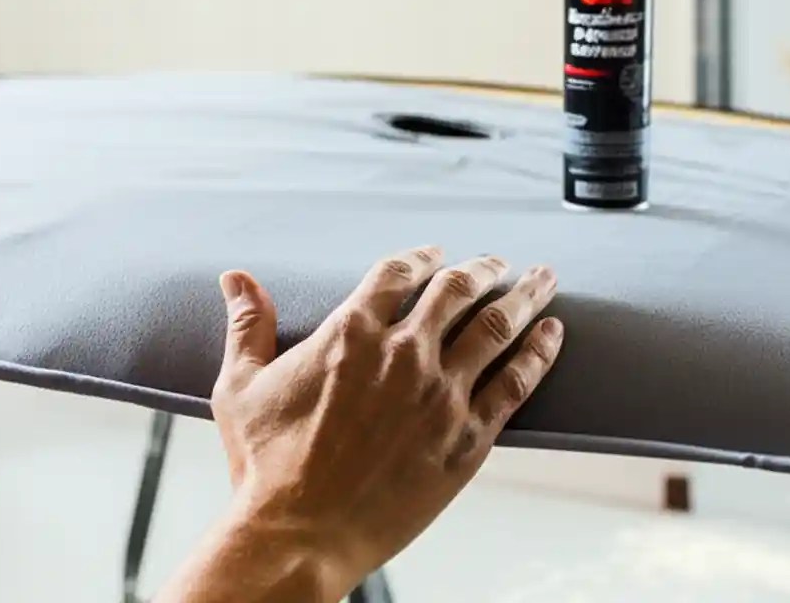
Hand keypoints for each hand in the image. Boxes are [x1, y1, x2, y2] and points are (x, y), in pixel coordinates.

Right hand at [158, 247, 562, 601]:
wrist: (300, 535)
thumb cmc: (265, 466)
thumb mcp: (242, 387)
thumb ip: (248, 327)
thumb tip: (236, 279)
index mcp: (351, 333)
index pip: (398, 273)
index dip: (421, 258)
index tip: (437, 254)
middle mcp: (403, 353)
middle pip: (457, 290)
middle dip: (483, 268)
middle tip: (499, 262)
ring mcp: (442, 394)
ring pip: (497, 326)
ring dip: (524, 296)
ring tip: (543, 278)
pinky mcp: (468, 437)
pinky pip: (516, 382)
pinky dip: (539, 353)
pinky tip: (553, 334)